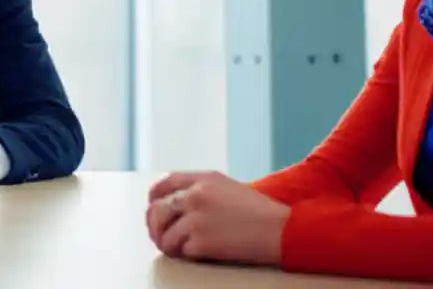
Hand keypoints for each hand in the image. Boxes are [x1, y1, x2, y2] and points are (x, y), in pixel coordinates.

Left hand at [146, 171, 289, 265]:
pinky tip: (196, 253)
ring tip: (175, 247)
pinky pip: (181, 250)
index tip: (152, 204)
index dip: (154, 195)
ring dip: (167, 243)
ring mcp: (196, 219)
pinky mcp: (201, 242)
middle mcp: (196, 195)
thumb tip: (176, 202)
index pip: (166, 182)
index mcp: (203, 179)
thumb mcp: (228, 187)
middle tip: (160, 234)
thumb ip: (202, 189)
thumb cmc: (260, 212)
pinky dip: (186, 254)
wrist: (280, 230)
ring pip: (164, 233)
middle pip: (157, 209)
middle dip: (154, 224)